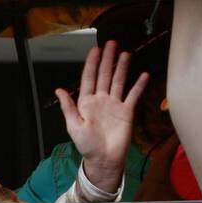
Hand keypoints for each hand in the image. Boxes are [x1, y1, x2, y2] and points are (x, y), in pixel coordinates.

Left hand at [56, 41, 148, 191]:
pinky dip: (138, 85)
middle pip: (105, 75)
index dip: (92, 64)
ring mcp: (115, 104)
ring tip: (125, 53)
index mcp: (86, 102)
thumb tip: (59, 90)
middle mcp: (101, 100)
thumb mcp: (73, 126)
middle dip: (108, 59)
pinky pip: (133, 96)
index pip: (89, 78)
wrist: (103, 159)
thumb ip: (68, 107)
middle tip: (112, 43)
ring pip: (119, 81)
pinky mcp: (127, 112)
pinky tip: (143, 75)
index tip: (95, 50)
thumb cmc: (86, 145)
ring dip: (122, 68)